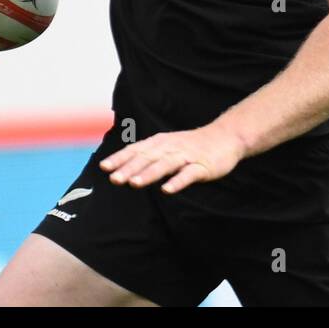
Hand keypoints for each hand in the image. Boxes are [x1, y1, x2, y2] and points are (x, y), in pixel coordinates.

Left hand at [99, 124, 246, 194]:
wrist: (224, 137)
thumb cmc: (190, 145)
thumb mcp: (167, 146)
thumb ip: (147, 156)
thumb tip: (122, 168)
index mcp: (159, 143)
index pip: (136, 150)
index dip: (120, 159)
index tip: (104, 168)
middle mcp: (170, 148)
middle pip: (147, 158)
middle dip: (129, 168)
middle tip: (114, 179)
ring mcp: (186, 156)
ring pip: (164, 165)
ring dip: (148, 174)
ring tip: (133, 184)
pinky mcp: (201, 166)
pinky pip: (188, 174)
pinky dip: (177, 181)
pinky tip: (167, 190)